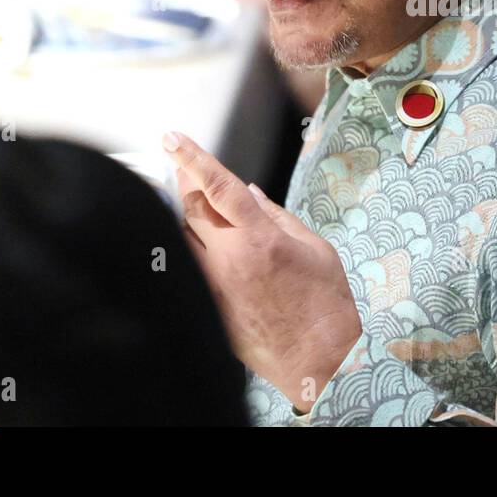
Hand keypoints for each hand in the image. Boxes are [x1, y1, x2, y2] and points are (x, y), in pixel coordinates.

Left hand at [163, 131, 361, 412]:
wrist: (318, 359)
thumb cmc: (325, 303)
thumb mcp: (313, 247)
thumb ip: (277, 216)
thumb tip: (250, 193)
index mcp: (260, 239)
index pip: (219, 187)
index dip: (192, 158)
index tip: (171, 138)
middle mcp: (230, 259)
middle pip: (191, 208)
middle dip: (186, 182)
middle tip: (183, 166)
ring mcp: (214, 286)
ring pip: (182, 237)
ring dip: (183, 215)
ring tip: (189, 201)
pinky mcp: (208, 306)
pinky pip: (189, 266)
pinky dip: (191, 247)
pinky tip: (200, 241)